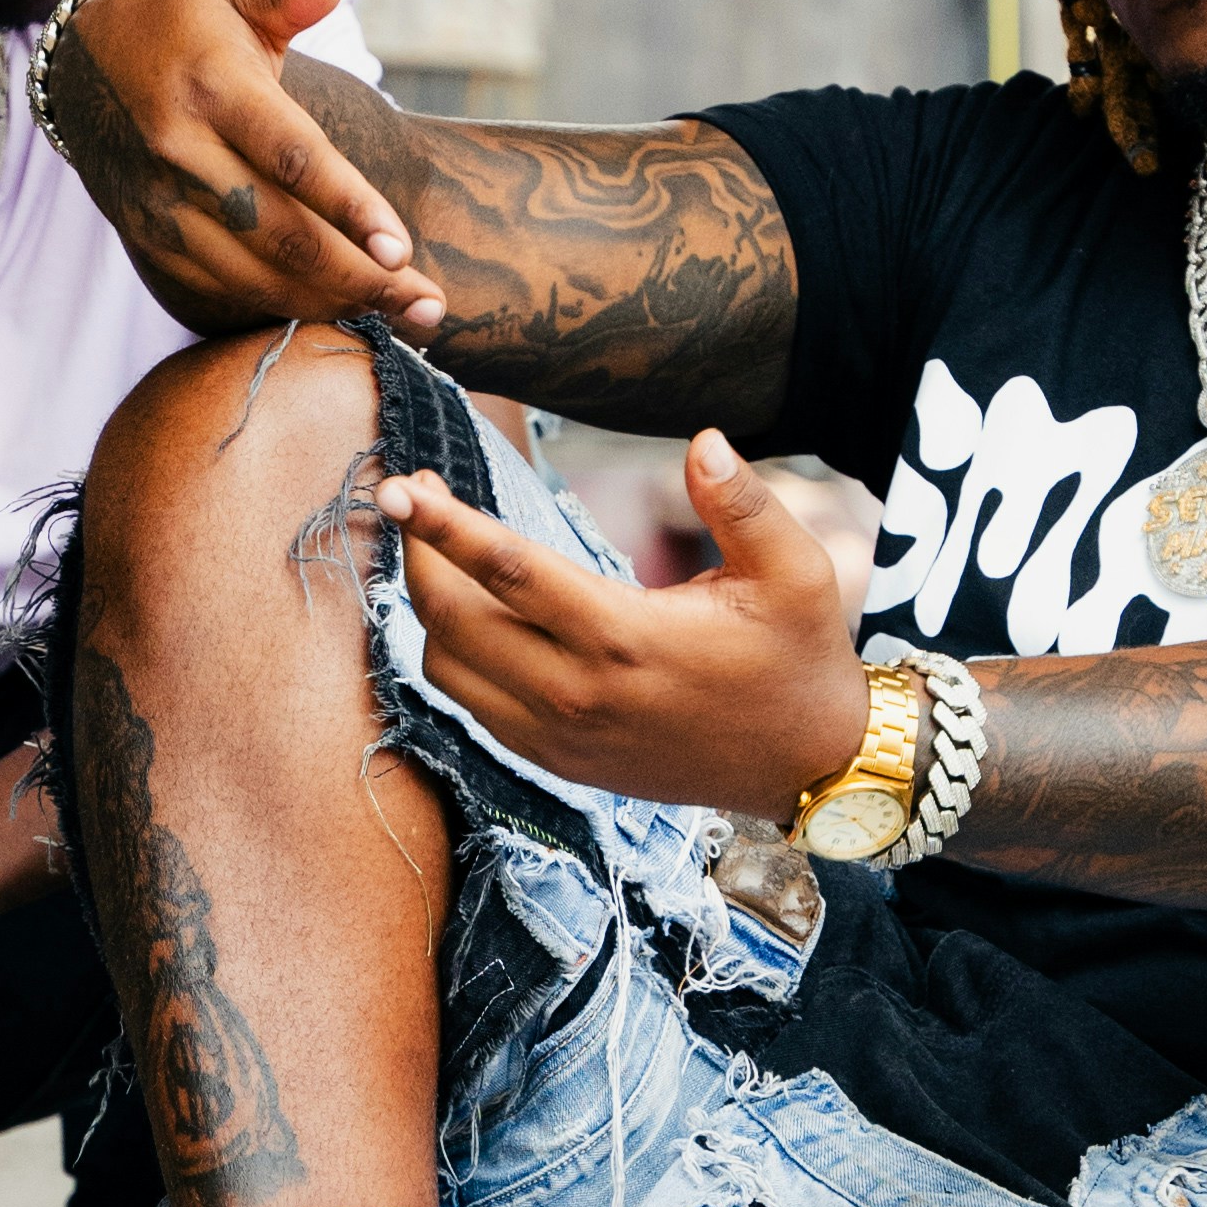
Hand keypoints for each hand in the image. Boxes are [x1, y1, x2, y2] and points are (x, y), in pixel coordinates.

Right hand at [55, 0, 448, 331]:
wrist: (82, 62)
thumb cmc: (186, 24)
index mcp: (213, 85)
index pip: (291, 157)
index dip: (349, 206)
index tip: (404, 248)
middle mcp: (180, 150)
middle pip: (280, 234)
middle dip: (360, 278)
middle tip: (428, 304)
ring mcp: (160, 203)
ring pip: (253, 274)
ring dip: (331, 302)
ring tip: (402, 313)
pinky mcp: (150, 239)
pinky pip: (222, 290)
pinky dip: (282, 306)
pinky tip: (337, 309)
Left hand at [375, 430, 870, 818]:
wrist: (805, 766)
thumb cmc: (798, 658)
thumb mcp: (797, 572)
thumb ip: (744, 504)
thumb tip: (704, 439)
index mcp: (625, 638)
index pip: (508, 573)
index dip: (444, 527)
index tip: (401, 488)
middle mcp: (578, 693)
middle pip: (453, 621)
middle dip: (417, 555)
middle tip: (413, 500)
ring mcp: (561, 736)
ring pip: (448, 671)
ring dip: (428, 610)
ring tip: (437, 554)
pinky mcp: (559, 761)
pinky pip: (472, 708)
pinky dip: (453, 659)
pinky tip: (467, 617)